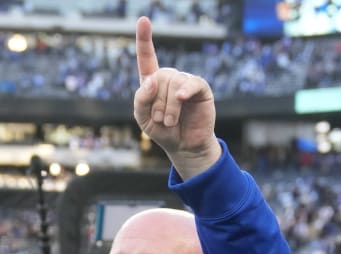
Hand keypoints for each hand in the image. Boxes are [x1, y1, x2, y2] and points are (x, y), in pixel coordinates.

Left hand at [132, 17, 220, 179]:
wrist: (184, 146)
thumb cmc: (163, 131)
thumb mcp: (142, 118)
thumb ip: (140, 99)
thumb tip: (150, 80)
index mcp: (153, 82)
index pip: (147, 57)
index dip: (144, 39)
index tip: (143, 20)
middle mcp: (169, 78)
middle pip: (157, 78)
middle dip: (155, 103)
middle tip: (160, 120)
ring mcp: (185, 82)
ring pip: (172, 84)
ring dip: (168, 108)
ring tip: (170, 122)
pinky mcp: (200, 89)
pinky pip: (191, 84)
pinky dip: (184, 91)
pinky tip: (182, 98)